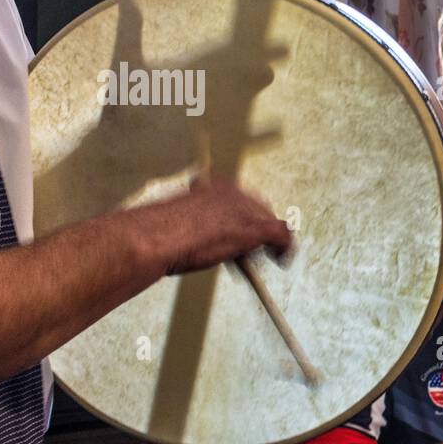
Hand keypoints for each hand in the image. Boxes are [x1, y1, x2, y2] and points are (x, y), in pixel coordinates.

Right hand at [145, 176, 293, 274]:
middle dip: (254, 228)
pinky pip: (282, 236)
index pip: (238, 198)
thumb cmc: (158, 232)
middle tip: (247, 249)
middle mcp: (234, 191)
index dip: (239, 217)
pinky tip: (280, 259)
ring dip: (266, 240)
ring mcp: (246, 208)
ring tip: (259, 257)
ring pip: (269, 222)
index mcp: (213, 184)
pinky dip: (284, 249)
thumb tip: (199, 237)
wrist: (157, 236)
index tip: (232, 231)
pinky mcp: (256, 228)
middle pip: (258, 209)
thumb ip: (195, 221)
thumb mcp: (178, 218)